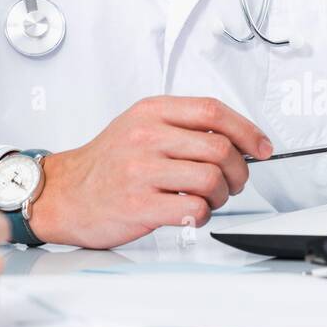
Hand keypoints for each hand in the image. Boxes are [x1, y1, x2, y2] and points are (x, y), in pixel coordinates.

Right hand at [28, 96, 271, 248]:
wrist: (65, 193)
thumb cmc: (107, 163)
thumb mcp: (139, 126)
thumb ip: (182, 126)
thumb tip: (236, 138)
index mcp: (150, 112)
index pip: (212, 111)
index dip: (247, 129)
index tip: (261, 147)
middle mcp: (146, 136)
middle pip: (219, 148)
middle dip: (239, 171)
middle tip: (233, 182)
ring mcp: (141, 170)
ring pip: (212, 179)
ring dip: (221, 195)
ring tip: (208, 198)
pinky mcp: (140, 204)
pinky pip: (195, 209)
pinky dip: (203, 215)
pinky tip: (190, 212)